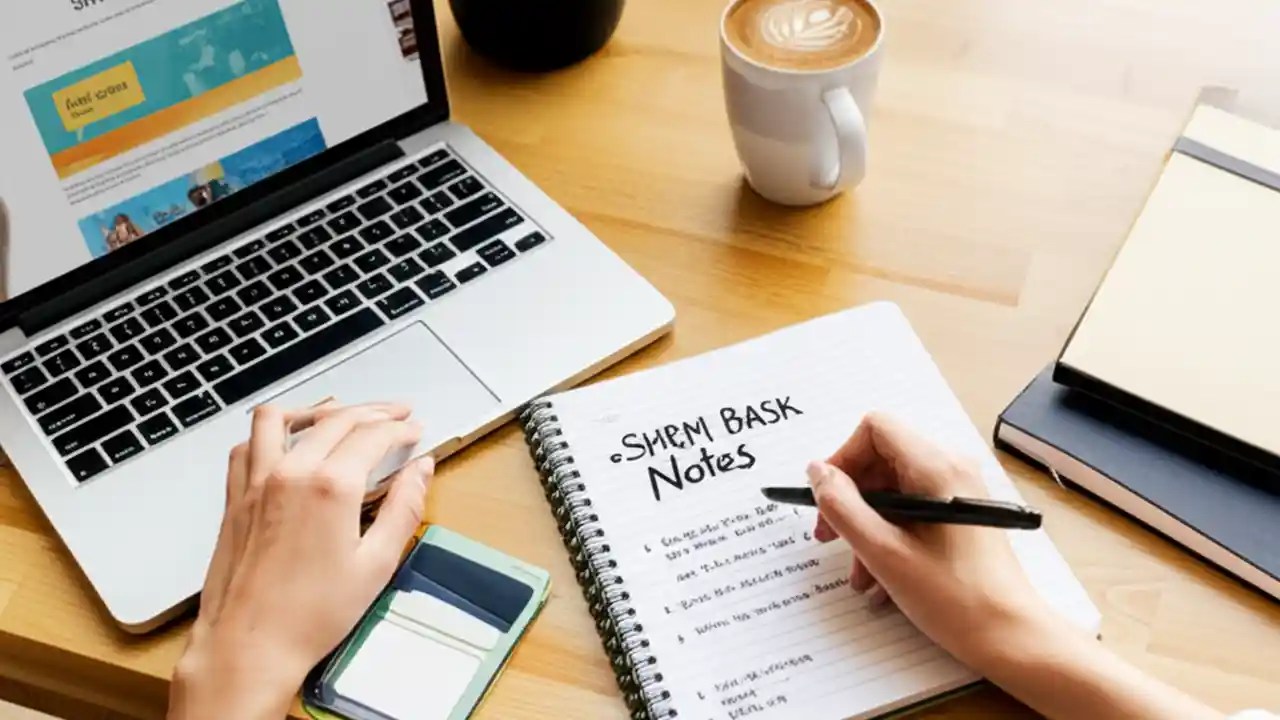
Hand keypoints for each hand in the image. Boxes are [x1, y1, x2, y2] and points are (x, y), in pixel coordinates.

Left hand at [168, 402, 433, 719]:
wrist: (250, 646)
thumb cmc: (311, 615)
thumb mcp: (377, 564)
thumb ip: (404, 509)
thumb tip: (421, 472)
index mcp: (330, 487)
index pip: (373, 435)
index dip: (400, 429)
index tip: (414, 432)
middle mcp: (290, 474)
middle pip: (336, 419)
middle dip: (371, 411)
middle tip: (394, 414)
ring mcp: (257, 483)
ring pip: (281, 418)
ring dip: (315, 408)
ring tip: (338, 412)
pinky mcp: (236, 499)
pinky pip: (247, 446)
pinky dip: (270, 432)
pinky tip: (285, 440)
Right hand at [807, 412, 1061, 669]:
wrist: (1011, 636)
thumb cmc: (955, 598)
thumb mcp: (883, 553)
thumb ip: (843, 507)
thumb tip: (818, 473)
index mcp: (936, 468)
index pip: (875, 429)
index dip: (843, 458)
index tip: (827, 498)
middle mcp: (951, 469)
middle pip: (882, 459)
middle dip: (850, 497)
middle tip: (828, 535)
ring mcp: (958, 492)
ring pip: (893, 489)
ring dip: (866, 525)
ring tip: (857, 571)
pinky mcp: (959, 514)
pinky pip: (911, 510)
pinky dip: (889, 536)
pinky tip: (879, 576)